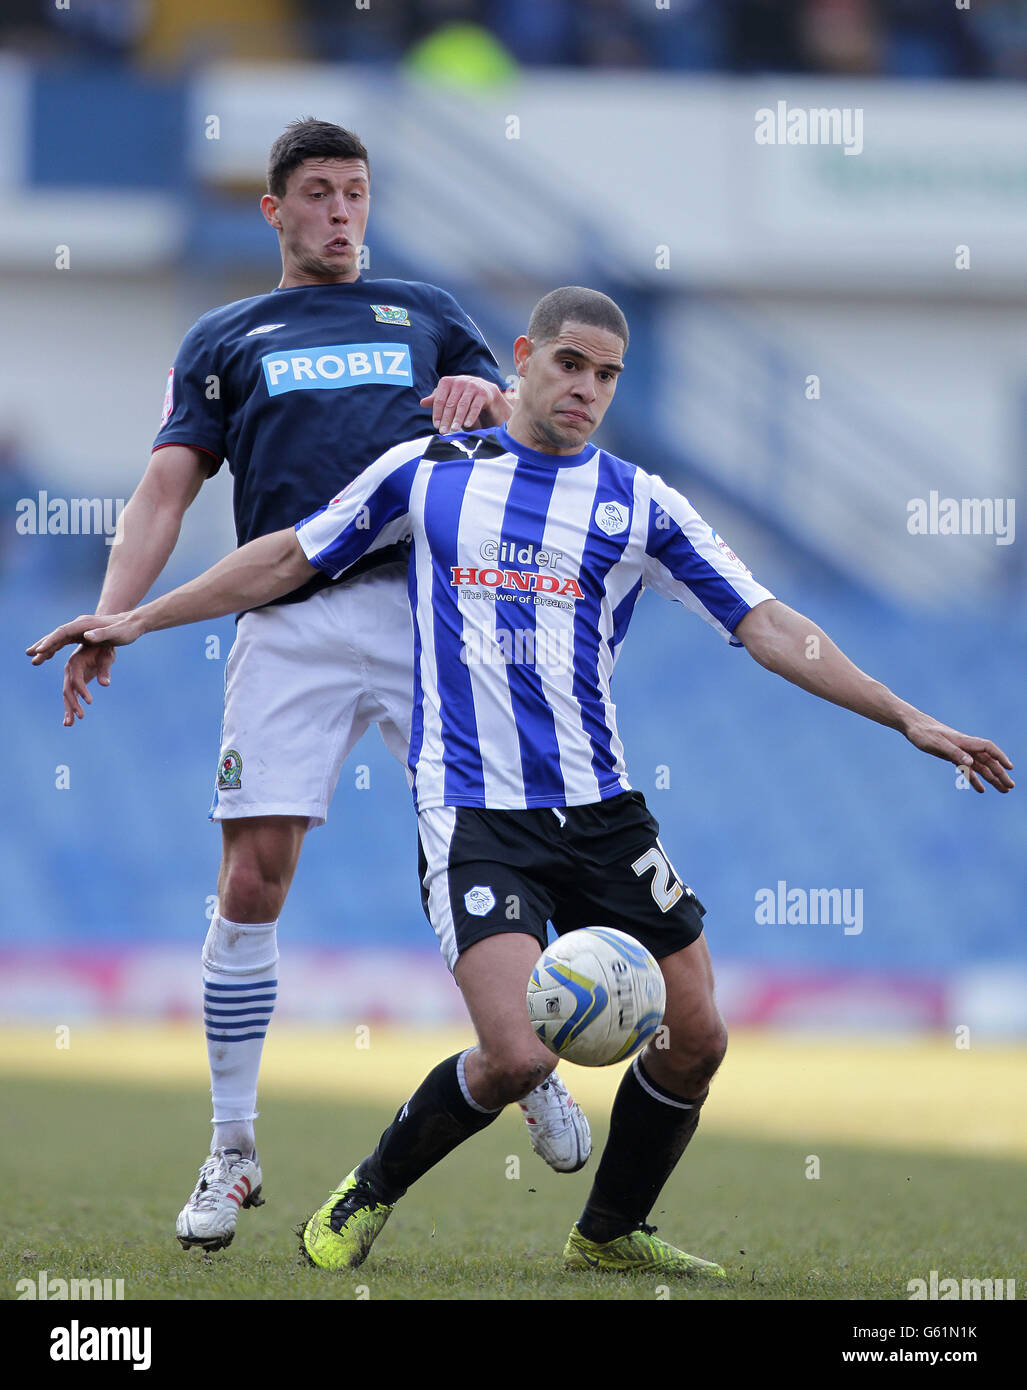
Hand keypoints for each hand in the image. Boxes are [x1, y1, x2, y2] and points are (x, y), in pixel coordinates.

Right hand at [27, 611, 143, 678]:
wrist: (133, 623)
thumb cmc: (126, 630)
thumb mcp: (116, 633)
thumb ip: (102, 635)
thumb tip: (87, 637)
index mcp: (85, 625)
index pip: (63, 633)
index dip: (50, 641)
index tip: (40, 650)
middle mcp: (79, 626)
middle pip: (56, 635)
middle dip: (43, 644)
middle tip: (29, 654)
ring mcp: (80, 630)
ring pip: (58, 639)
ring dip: (46, 648)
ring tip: (33, 658)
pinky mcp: (82, 635)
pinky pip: (64, 642)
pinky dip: (54, 648)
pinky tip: (47, 656)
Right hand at [61, 641, 117, 726]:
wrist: (100, 643)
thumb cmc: (105, 647)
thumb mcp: (107, 656)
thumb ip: (105, 669)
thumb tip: (105, 684)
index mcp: (75, 661)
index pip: (76, 679)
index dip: (82, 690)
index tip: (91, 701)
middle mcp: (70, 670)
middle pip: (68, 689)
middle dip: (73, 704)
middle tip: (81, 716)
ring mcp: (71, 676)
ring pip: (67, 696)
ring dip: (68, 710)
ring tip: (69, 724)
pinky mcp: (75, 682)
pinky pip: (71, 696)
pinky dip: (70, 708)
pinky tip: (70, 722)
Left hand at [420, 376, 510, 432]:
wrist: (486, 392)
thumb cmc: (463, 396)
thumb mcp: (449, 397)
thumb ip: (437, 400)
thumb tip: (422, 403)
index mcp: (448, 382)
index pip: (439, 399)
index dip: (437, 413)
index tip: (436, 426)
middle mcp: (459, 381)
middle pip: (450, 403)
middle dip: (446, 419)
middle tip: (443, 432)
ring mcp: (472, 386)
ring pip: (462, 405)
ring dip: (457, 418)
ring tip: (454, 430)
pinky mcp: (483, 393)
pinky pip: (475, 406)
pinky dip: (471, 416)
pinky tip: (467, 425)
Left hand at [902, 714, 1013, 793]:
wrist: (913, 726)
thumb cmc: (924, 733)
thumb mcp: (937, 743)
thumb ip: (954, 753)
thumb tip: (971, 762)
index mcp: (964, 741)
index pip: (988, 748)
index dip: (1000, 757)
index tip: (1010, 767)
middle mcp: (965, 747)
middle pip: (988, 761)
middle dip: (1000, 773)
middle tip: (1010, 787)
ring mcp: (960, 752)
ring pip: (980, 767)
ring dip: (992, 778)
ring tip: (1003, 790)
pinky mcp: (952, 756)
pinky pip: (968, 769)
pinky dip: (975, 779)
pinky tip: (981, 789)